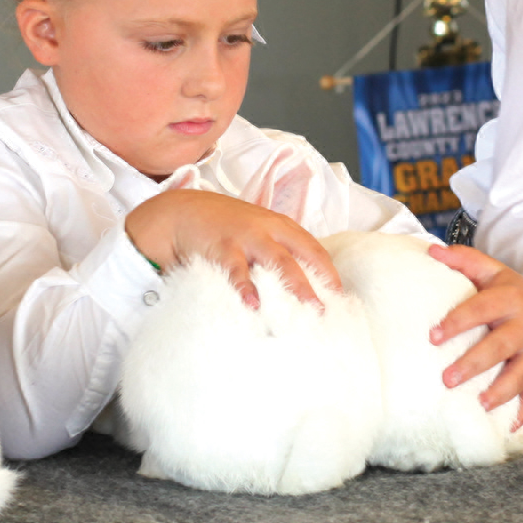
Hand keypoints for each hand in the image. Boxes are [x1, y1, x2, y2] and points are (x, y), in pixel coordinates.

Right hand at [122, 189, 335, 308]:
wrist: (182, 211)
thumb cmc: (224, 227)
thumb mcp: (257, 231)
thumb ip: (277, 251)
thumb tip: (300, 288)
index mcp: (281, 226)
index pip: (315, 250)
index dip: (330, 274)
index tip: (340, 299)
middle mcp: (269, 230)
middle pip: (302, 256)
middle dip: (320, 283)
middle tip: (330, 310)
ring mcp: (247, 237)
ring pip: (278, 262)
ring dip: (296, 286)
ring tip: (308, 309)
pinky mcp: (223, 247)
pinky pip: (237, 270)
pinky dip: (246, 287)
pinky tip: (253, 305)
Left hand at [426, 245, 522, 427]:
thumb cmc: (516, 293)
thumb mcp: (495, 272)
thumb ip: (465, 260)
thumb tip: (431, 249)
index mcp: (510, 299)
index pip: (482, 309)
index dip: (458, 321)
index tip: (433, 335)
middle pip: (500, 346)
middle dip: (474, 364)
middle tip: (447, 379)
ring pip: (521, 374)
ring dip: (501, 391)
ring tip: (480, 403)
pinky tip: (509, 425)